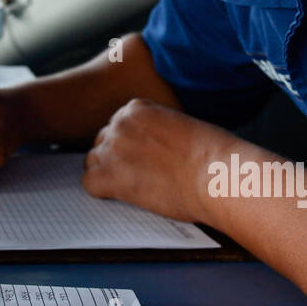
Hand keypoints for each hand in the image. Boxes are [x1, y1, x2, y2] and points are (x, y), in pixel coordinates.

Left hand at [82, 98, 219, 222]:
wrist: (216, 174)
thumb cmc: (212, 155)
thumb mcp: (182, 127)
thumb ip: (157, 131)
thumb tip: (149, 149)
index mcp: (137, 108)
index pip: (118, 125)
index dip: (129, 144)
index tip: (143, 157)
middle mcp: (120, 123)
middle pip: (103, 142)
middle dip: (116, 158)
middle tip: (138, 175)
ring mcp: (112, 148)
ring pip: (93, 161)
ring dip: (107, 174)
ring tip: (132, 187)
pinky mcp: (110, 176)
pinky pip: (89, 183)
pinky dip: (102, 192)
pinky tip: (123, 197)